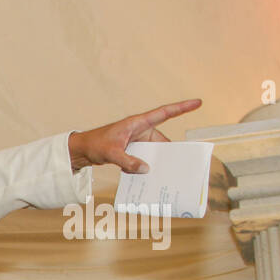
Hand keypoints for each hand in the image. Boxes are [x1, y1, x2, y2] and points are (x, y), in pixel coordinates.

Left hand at [67, 99, 201, 172]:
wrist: (81, 150)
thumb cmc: (94, 145)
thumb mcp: (111, 153)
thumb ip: (128, 162)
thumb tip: (146, 169)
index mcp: (137, 123)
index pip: (164, 113)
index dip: (182, 107)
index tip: (198, 102)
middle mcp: (140, 130)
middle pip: (161, 139)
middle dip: (170, 150)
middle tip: (182, 161)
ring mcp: (136, 140)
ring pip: (153, 150)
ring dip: (156, 161)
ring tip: (165, 173)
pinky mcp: (131, 150)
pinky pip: (144, 157)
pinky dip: (145, 165)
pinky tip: (147, 176)